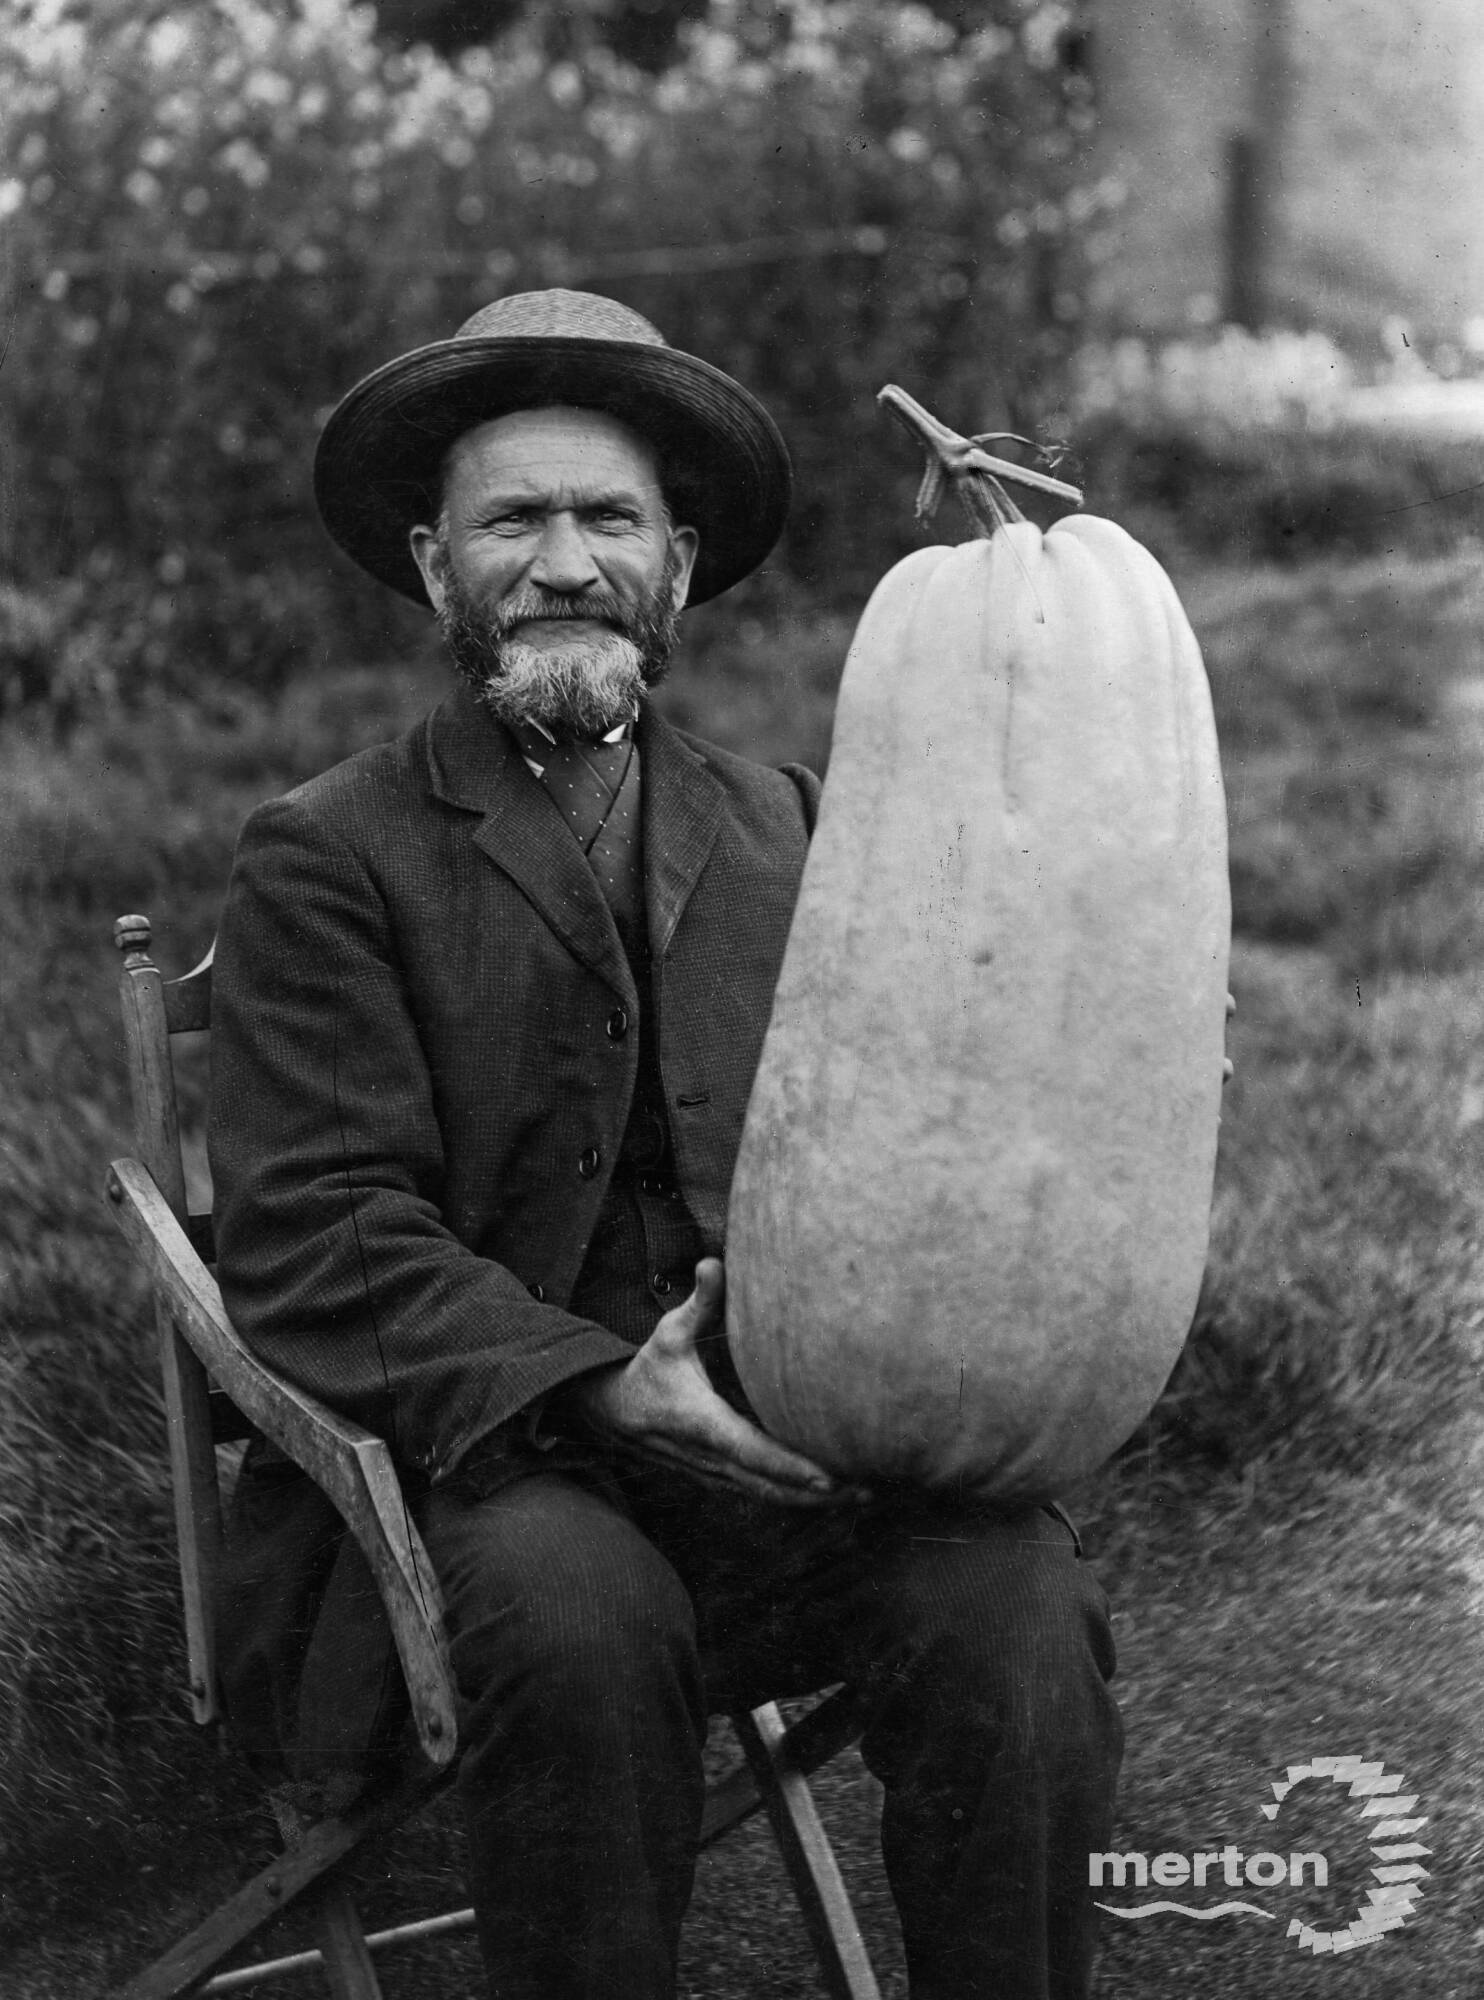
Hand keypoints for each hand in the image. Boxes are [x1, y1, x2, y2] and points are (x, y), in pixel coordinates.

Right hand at [566, 1259, 851, 1506]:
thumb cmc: (648, 1368)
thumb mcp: (668, 1333)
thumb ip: (698, 1302)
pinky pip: (761, 1493)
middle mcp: (711, 1455)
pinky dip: (796, 1498)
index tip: (829, 1478)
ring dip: (813, 1501)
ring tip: (863, 1496)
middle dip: (818, 1492)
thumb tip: (714, 1261)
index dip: (790, 1467)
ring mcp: (715, 1473)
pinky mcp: (720, 1477)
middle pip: (770, 1485)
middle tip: (866, 1491)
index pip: (752, 1451)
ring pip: (769, 1495)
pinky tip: (831, 1494)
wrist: (613, 1412)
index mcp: (702, 1421)